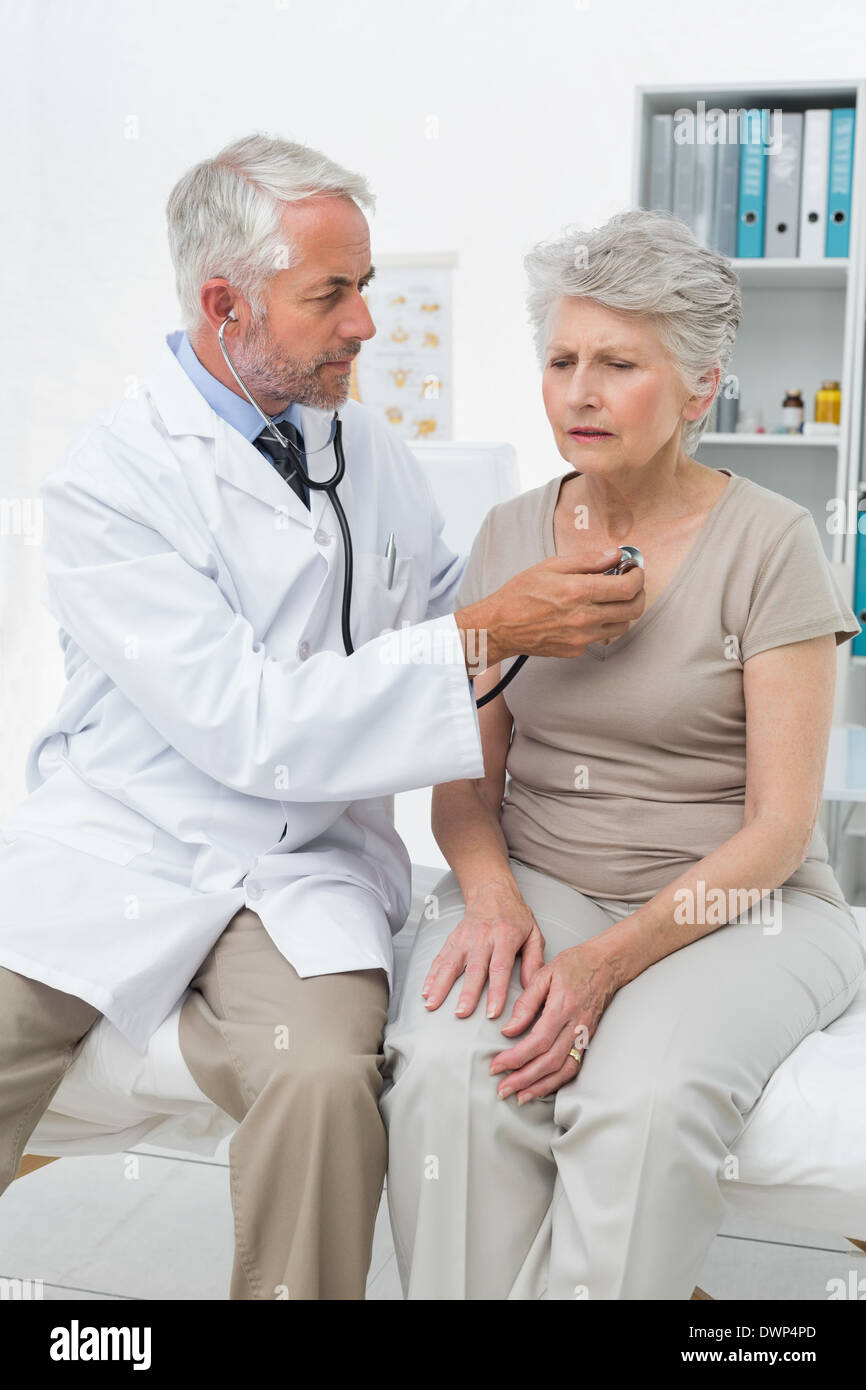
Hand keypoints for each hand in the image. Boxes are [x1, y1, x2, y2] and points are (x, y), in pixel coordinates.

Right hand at [421, 882, 545, 1018]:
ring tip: (432, 1004)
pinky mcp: (452, 939)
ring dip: (441, 985)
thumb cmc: (516, 916)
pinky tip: (425, 991)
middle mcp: (483, 938)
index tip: (493, 1012)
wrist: (492, 891)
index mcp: (505, 937)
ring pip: (451, 964)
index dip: (496, 991)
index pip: (500, 968)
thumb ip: (535, 961)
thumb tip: (532, 986)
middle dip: (467, 993)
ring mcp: (465, 938)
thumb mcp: (534, 934)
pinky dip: (431, 975)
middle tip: (461, 1014)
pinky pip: (440, 958)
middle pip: (474, 969)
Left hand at [489, 940, 619, 1101]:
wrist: (605, 964)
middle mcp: (576, 1026)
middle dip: (524, 1080)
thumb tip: (508, 1030)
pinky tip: (542, 1088)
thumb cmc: (573, 965)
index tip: (496, 1066)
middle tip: (502, 1090)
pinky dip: (557, 1082)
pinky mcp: (587, 1040)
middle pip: (550, 1062)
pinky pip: (574, 1067)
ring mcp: (584, 1036)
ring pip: (564, 1070)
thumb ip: (526, 1003)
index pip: (538, 1042)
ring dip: (541, 1087)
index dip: (516, 1058)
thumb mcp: (544, 974)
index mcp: (563, 1008)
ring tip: (520, 1097)